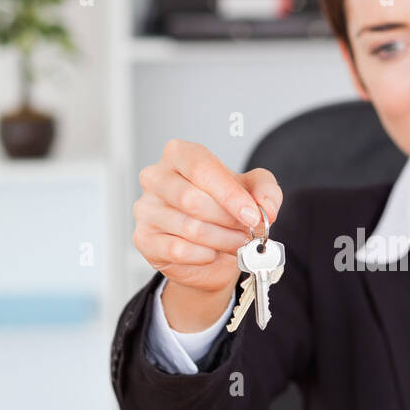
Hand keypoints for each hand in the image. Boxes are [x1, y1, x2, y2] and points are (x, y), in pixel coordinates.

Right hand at [133, 139, 282, 327]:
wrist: (210, 251)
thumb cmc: (225, 212)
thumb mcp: (254, 192)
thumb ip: (266, 191)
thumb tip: (266, 209)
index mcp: (180, 154)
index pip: (202, 169)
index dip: (230, 195)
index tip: (253, 215)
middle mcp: (156, 176)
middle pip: (193, 199)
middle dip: (228, 220)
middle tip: (249, 231)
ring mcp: (145, 208)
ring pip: (189, 227)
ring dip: (222, 240)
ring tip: (237, 243)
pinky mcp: (144, 238)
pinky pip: (177, 250)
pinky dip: (204, 255)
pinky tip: (213, 253)